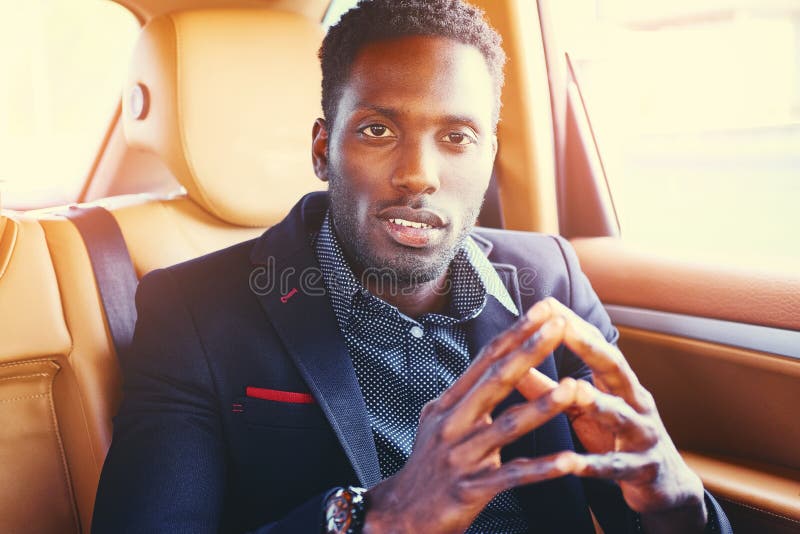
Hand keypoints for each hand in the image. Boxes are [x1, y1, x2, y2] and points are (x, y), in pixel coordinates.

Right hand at [363, 311, 581, 533]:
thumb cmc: (426, 467)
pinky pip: (512, 477)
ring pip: (507, 427)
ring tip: (572, 388)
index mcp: (449, 404)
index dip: (515, 334)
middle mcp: (453, 424)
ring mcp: (461, 456)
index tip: (541, 312)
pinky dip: (542, 468)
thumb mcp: (438, 422)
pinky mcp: (471, 490)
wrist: (399, 514)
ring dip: (542, 407)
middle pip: (495, 381)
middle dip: (529, 352)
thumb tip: (492, 369)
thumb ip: (466, 396)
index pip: (485, 361)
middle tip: (558, 327)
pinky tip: (568, 461)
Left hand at [516, 298, 708, 531]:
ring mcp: (642, 434)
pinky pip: (614, 467)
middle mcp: (634, 401)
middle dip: (590, 347)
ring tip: (574, 389)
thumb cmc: (615, 437)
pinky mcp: (641, 470)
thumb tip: (511, 362)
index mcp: (618, 383)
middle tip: (563, 328)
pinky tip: (571, 464)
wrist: (665, 484)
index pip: (596, 345)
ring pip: (620, 415)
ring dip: (597, 401)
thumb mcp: (583, 410)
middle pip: (614, 369)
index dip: (573, 324)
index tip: (547, 304)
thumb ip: (548, 387)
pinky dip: (593, 465)